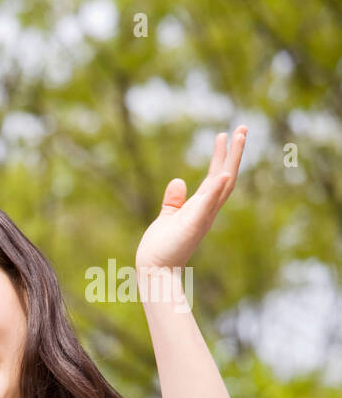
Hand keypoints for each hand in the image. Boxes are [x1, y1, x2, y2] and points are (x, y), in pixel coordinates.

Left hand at [134, 125, 245, 273]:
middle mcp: (206, 210)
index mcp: (200, 207)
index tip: (225, 135)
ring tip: (237, 138)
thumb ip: (174, 200)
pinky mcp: (193, 225)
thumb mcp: (168, 217)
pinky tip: (222, 174)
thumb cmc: (161, 247)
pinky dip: (215, 190)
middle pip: (226, 175)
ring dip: (230, 162)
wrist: (155, 270)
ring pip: (222, 185)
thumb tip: (178, 181)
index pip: (216, 177)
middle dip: (234, 152)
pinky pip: (207, 205)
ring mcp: (202, 217)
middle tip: (242, 127)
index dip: (222, 156)